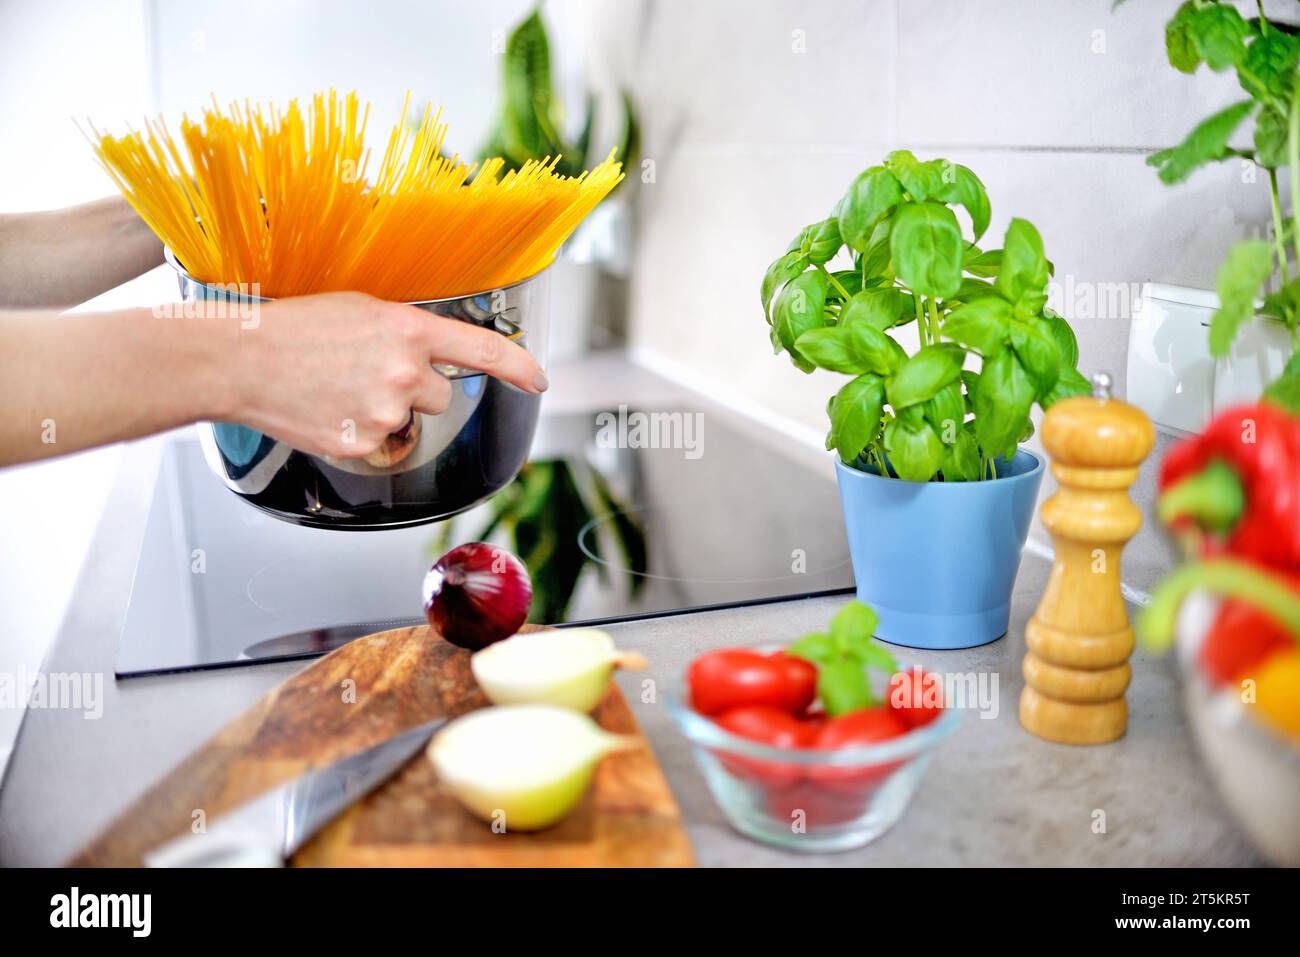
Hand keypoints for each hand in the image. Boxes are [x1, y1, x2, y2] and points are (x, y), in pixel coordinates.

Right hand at [232, 291, 546, 458]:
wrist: (242, 360)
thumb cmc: (294, 328)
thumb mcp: (361, 309)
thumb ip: (406, 331)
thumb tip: (430, 351)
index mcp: (408, 330)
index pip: (482, 350)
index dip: (518, 367)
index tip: (537, 379)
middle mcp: (404, 372)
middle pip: (441, 394)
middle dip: (414, 387)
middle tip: (367, 372)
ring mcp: (384, 412)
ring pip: (409, 419)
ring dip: (386, 408)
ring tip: (340, 387)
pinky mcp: (363, 443)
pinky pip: (380, 441)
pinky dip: (360, 429)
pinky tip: (330, 408)